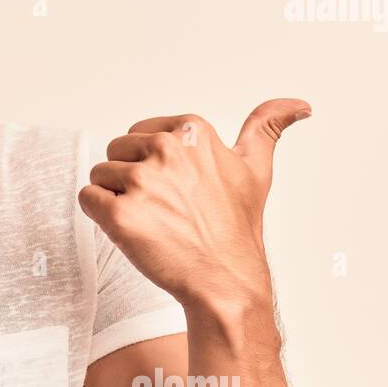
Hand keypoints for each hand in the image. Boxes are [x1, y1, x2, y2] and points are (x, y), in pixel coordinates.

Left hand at [77, 98, 310, 310]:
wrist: (224, 281)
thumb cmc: (236, 228)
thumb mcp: (256, 169)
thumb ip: (266, 128)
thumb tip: (300, 105)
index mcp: (191, 131)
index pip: (140, 133)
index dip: (152, 164)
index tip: (178, 189)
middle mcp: (165, 149)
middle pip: (116, 151)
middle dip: (131, 179)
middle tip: (163, 208)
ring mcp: (141, 181)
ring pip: (100, 175)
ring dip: (115, 199)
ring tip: (150, 221)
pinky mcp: (119, 214)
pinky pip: (87, 199)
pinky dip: (99, 216)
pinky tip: (130, 232)